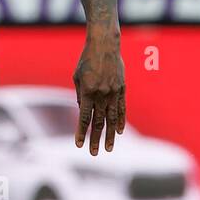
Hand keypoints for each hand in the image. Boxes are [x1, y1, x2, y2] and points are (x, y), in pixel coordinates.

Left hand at [74, 30, 124, 155]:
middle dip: (95, 139)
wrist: (105, 44)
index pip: (84, 118)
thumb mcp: (77, 77)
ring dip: (109, 136)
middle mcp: (102, 94)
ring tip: (109, 149)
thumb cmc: (86, 60)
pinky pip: (122, 108)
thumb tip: (82, 112)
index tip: (78, 144)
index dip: (81, 132)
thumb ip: (80, 95)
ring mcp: (114, 92)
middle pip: (98, 122)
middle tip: (93, 154)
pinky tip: (118, 132)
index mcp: (88, 92)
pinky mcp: (122, 89)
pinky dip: (120, 121)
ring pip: (112, 119)